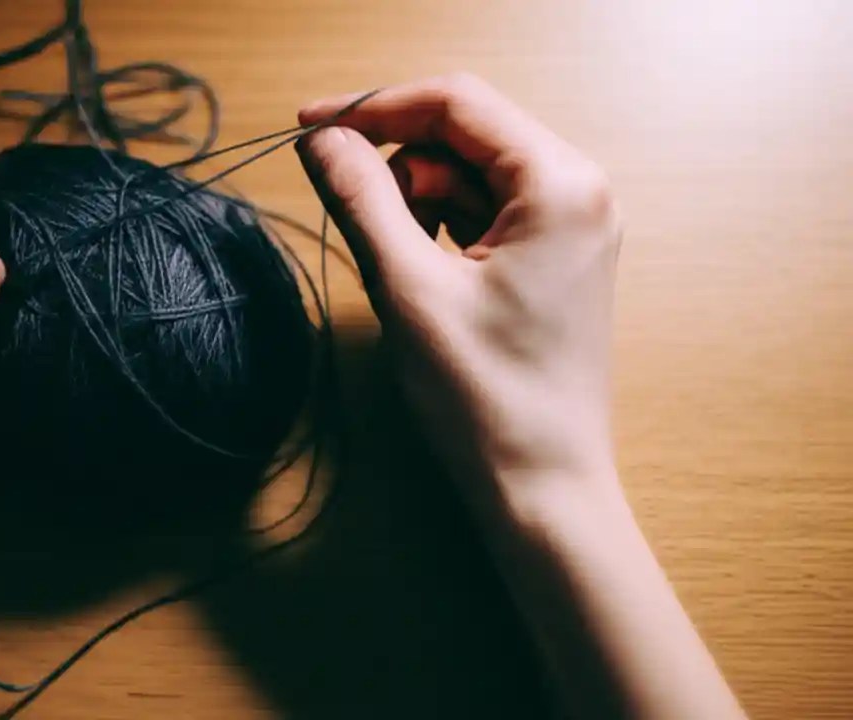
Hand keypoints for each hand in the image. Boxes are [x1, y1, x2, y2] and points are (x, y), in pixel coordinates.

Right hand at [296, 74, 621, 507]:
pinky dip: (436, 227)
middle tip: (345, 208)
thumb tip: (323, 138)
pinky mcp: (551, 255)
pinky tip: (421, 274)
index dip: (374, 105)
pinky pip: (480, 211)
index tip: (309, 126)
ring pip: (465, 172)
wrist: (540, 486)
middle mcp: (578, 190)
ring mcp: (569, 224)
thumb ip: (362, 199)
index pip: (456, 102)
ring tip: (399, 270)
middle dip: (395, 161)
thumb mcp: (408, 288)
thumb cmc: (487, 400)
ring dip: (413, 200)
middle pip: (463, 132)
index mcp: (561, 184)